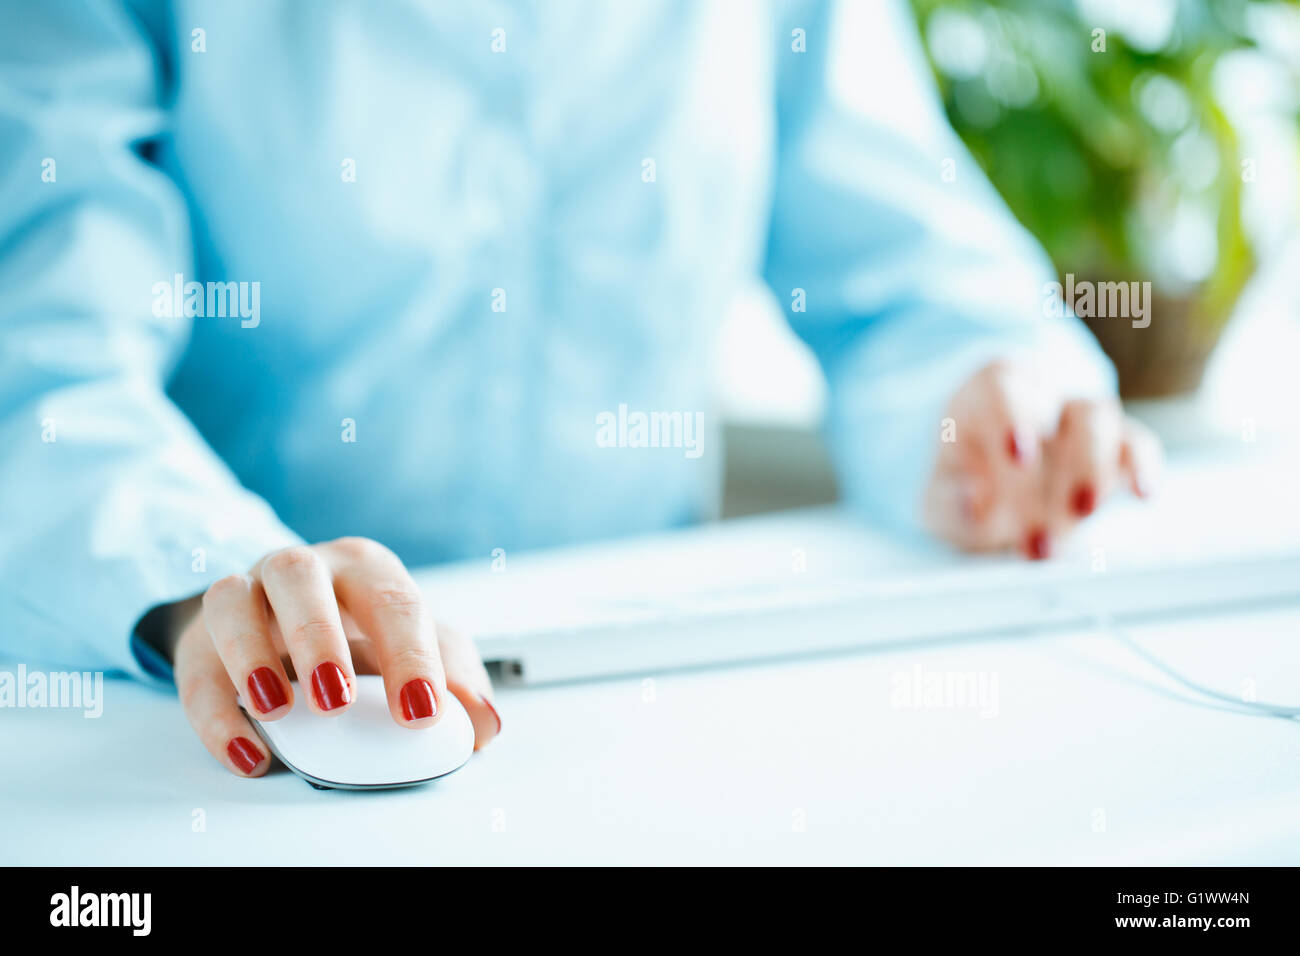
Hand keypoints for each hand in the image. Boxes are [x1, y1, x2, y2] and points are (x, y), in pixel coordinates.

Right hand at [169, 537, 501, 776]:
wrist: (286, 619)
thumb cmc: (361, 631)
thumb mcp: (415, 648)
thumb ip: (456, 681)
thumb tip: (485, 723)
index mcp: (367, 568)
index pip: (394, 601)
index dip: (410, 656)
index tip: (421, 711)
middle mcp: (304, 570)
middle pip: (300, 578)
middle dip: (317, 637)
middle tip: (335, 699)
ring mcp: (246, 594)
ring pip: (233, 600)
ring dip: (251, 654)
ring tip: (277, 708)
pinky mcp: (201, 638)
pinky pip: (196, 667)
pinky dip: (216, 714)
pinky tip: (247, 751)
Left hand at [923, 360, 1161, 558]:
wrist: (984, 480)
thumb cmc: (961, 481)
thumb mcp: (941, 494)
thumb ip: (951, 499)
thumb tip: (972, 500)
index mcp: (986, 394)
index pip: (1003, 387)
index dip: (1013, 417)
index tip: (1019, 456)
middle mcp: (1040, 395)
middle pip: (1062, 411)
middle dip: (1065, 467)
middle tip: (1053, 521)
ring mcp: (1079, 417)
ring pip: (1099, 421)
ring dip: (1093, 472)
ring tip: (1080, 515)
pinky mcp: (1112, 445)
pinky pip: (1136, 445)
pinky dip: (1143, 468)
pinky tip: (1144, 494)